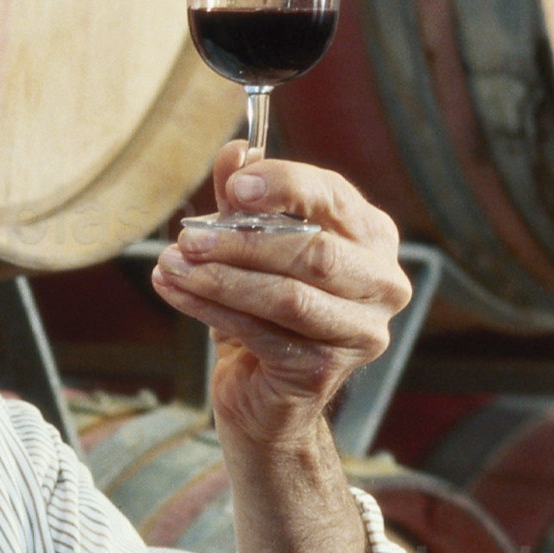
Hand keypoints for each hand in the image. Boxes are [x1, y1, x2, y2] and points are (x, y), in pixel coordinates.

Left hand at [151, 144, 409, 454]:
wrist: (265, 400)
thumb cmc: (264, 317)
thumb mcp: (251, 251)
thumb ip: (245, 202)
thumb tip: (235, 151)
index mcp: (372, 239)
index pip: (333, 197)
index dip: (284, 185)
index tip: (234, 184)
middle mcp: (382, 284)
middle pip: (314, 250)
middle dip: (243, 240)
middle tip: (188, 236)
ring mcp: (361, 332)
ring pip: (286, 295)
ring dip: (220, 277)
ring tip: (171, 264)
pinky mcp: (324, 371)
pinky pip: (261, 332)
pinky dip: (210, 308)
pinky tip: (174, 290)